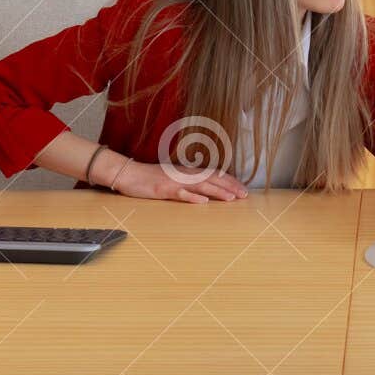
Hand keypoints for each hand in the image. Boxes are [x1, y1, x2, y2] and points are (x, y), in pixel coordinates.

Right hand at [109, 158, 247, 203]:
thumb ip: (190, 181)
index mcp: (188, 171)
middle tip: (244, 195)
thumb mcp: (174, 177)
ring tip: (231, 198)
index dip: (230, 181)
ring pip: (199, 186)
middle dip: (229, 187)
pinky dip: (191, 197)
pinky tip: (202, 202)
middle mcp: (184, 174)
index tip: (243, 189)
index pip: (214, 174)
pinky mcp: (163, 189)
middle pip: (211, 179)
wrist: (130, 174)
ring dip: (216, 192)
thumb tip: (207, 189)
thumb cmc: (151, 177)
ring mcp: (174, 181)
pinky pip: (179, 194)